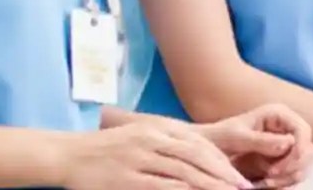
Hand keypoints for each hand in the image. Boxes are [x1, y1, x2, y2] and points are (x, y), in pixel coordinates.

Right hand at [61, 122, 253, 189]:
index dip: (222, 162)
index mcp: (158, 128)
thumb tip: (202, 161)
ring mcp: (139, 158)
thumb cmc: (109, 149)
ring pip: (184, 172)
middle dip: (224, 174)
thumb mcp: (142, 137)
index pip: (200, 144)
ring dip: (210, 185)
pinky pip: (162, 186)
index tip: (239, 176)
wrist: (68, 154)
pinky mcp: (126, 179)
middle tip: (243, 188)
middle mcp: (152, 139)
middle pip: (198, 157)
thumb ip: (170, 146)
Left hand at [200, 104, 312, 188]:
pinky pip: (293, 176)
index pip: (304, 130)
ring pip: (303, 166)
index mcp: (279, 115)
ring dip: (287, 178)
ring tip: (263, 182)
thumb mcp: (237, 138)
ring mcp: (286, 146)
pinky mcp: (282, 162)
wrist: (207, 151)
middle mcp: (286, 129)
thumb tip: (289, 142)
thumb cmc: (219, 137)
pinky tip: (263, 184)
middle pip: (308, 150)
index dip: (300, 149)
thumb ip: (262, 140)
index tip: (282, 168)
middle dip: (292, 167)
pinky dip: (282, 183)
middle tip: (270, 177)